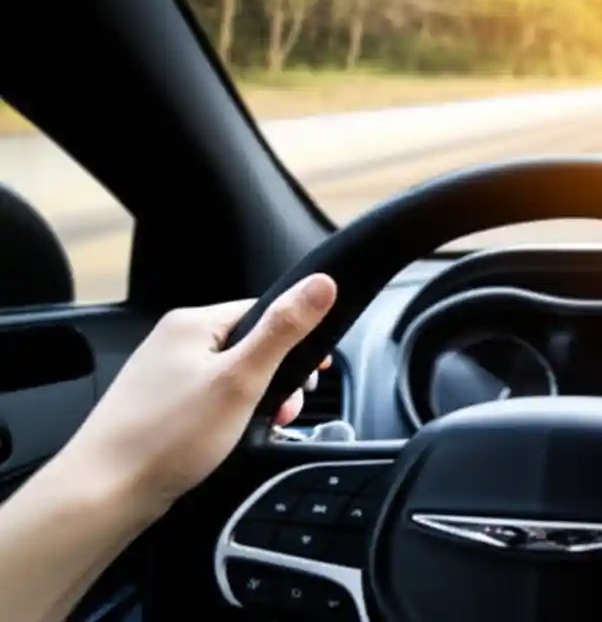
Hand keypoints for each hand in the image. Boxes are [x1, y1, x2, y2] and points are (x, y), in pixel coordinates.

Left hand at [62, 274, 337, 513]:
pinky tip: (234, 438)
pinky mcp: (159, 405)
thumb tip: (322, 283)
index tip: (315, 373)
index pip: (263, 311)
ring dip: (258, 400)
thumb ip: (284, 330)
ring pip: (232, 375)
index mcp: (191, 323)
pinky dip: (232, 415)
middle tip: (286, 412)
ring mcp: (163, 374)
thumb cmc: (169, 437)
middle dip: (278, 378)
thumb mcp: (241, 380)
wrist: (105, 493)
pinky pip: (211, 398)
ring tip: (261, 428)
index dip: (296, 341)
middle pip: (249, 345)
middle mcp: (174, 341)